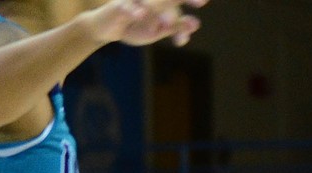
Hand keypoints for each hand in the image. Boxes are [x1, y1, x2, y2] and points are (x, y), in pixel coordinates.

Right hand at [83, 0, 205, 47]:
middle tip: (200, 2)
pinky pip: (126, 7)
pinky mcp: (119, 7)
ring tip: (169, 21)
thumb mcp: (158, 30)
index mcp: (162, 3)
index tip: (203, 3)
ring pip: (149, 3)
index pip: (176, 0)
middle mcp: (150, 0)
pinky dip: (133, 11)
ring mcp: (135, 1)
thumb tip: (195, 23)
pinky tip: (140, 15)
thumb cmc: (135, 27)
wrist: (107, 28)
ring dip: (159, 9)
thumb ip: (176, 28)